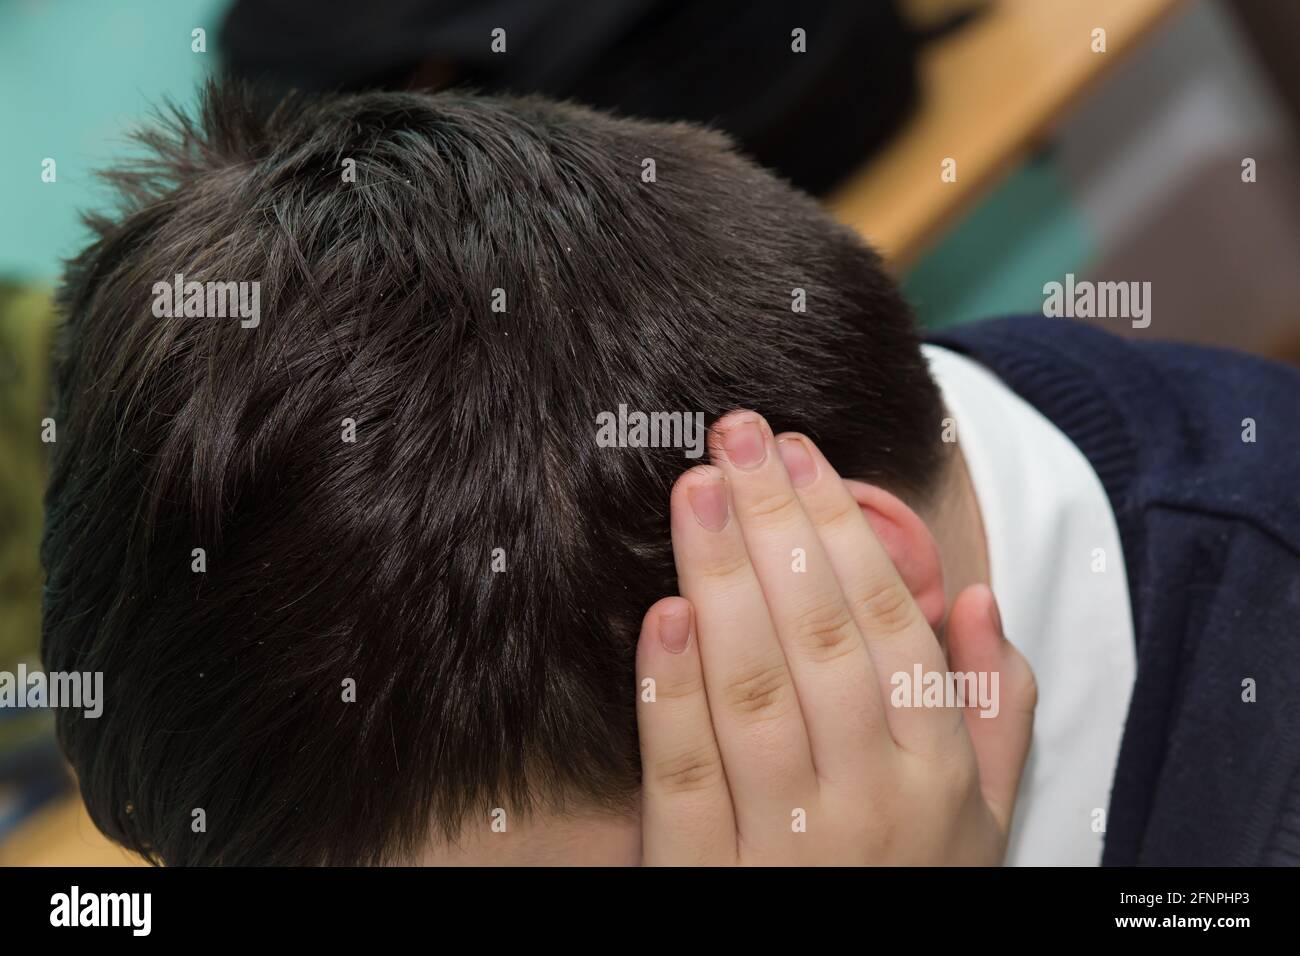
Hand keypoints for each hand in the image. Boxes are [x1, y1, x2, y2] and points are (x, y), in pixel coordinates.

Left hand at [636, 411, 1035, 864]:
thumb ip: (994, 709)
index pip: (891, 628)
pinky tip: (661, 615)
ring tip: (696, 491)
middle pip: (819, 639)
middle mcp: (869, 801)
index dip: (845, 534)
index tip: (806, 457)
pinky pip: (686, 777)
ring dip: (722, 580)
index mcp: (938, 774)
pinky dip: (670, 694)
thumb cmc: (917, 885)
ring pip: (752, 690)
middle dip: (778, 525)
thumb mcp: (988, 816)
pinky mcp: (706, 879)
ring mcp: (788, 844)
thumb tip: (978, 597)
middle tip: (739, 435)